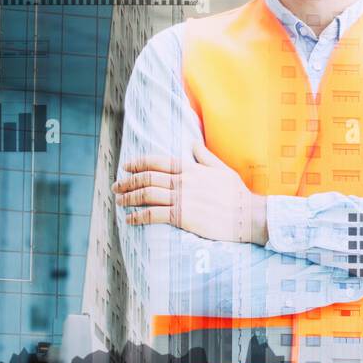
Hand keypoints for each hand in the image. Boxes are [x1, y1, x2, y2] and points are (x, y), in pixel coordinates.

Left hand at [114, 140, 267, 244]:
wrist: (245, 214)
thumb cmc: (236, 193)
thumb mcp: (222, 169)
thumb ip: (204, 156)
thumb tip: (192, 144)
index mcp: (191, 168)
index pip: (158, 162)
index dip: (139, 163)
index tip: (127, 166)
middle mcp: (183, 181)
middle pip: (147, 178)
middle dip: (128, 181)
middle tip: (117, 186)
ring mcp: (181, 199)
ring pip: (146, 195)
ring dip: (129, 197)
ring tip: (119, 200)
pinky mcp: (182, 217)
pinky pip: (153, 215)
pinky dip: (138, 216)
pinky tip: (130, 219)